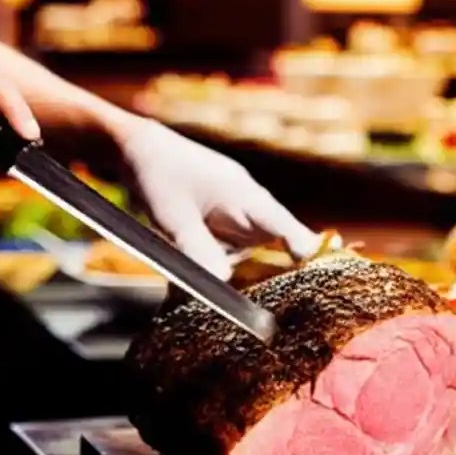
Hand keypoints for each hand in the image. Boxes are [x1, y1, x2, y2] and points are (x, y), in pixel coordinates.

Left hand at [118, 118, 321, 276]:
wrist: (136, 148)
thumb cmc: (158, 174)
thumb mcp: (173, 216)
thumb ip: (198, 250)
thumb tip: (223, 283)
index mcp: (246, 196)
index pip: (286, 227)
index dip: (305, 252)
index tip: (319, 278)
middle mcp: (249, 206)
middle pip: (273, 246)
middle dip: (268, 273)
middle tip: (262, 306)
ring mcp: (236, 214)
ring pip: (246, 252)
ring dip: (230, 268)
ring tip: (205, 274)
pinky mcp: (222, 221)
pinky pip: (227, 249)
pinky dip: (215, 262)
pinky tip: (188, 264)